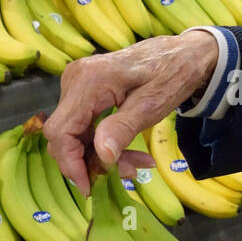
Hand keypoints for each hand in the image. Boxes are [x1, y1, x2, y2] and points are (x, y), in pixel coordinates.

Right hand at [43, 31, 218, 195]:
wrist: (181, 53)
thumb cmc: (171, 74)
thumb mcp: (152, 105)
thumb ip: (123, 128)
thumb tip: (101, 156)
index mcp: (89, 80)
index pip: (60, 131)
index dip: (70, 163)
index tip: (90, 186)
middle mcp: (75, 79)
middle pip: (64, 135)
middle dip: (91, 161)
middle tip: (128, 172)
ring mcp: (77, 84)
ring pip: (75, 134)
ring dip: (101, 155)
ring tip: (137, 164)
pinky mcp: (83, 91)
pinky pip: (84, 126)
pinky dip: (103, 143)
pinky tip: (129, 152)